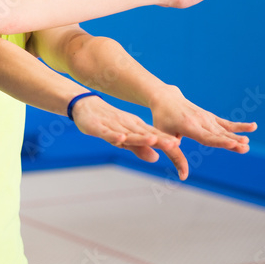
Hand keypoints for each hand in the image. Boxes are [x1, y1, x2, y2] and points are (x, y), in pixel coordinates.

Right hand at [72, 95, 189, 178]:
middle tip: (174, 144)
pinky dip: (114, 135)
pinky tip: (121, 138)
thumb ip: (139, 148)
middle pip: (145, 134)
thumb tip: (156, 158)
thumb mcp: (124, 138)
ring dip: (140, 137)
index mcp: (136, 128)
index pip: (154, 137)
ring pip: (129, 133)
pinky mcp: (98, 127)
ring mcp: (113, 127)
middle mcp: (128, 126)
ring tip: (153, 140)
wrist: (85, 106)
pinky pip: (107, 133)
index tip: (179, 151)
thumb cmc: (107, 123)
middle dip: (159, 140)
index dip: (165, 143)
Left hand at [150, 85, 254, 153]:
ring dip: (237, 136)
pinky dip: (239, 125)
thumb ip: (175, 156)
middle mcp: (200, 121)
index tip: (232, 144)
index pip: (206, 136)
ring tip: (247, 144)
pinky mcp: (210, 117)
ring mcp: (206, 118)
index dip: (219, 141)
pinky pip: (226, 123)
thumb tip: (183, 177)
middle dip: (231, 141)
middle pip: (218, 134)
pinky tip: (253, 126)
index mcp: (188, 126)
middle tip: (245, 148)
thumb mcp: (164, 136)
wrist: (166, 98)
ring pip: (224, 130)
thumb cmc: (162, 119)